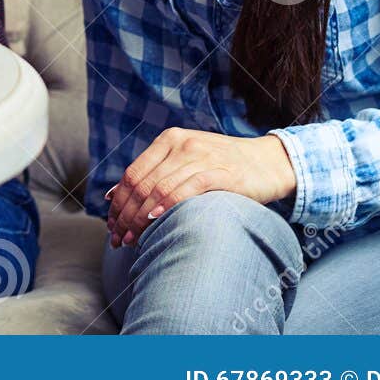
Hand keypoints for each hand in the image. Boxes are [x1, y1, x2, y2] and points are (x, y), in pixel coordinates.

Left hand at [106, 129, 297, 247]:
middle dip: (125, 214)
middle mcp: (181, 144)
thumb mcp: (186, 161)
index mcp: (168, 140)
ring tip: (132, 239)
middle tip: (118, 239)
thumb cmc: (223, 167)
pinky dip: (166, 205)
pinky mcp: (220, 172)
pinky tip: (153, 220)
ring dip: (140, 218)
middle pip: (142, 183)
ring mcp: (201, 156)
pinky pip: (186, 189)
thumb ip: (155, 173)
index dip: (118, 201)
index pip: (132, 173)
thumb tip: (113, 195)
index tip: (111, 225)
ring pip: (159, 188)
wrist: (268, 162)